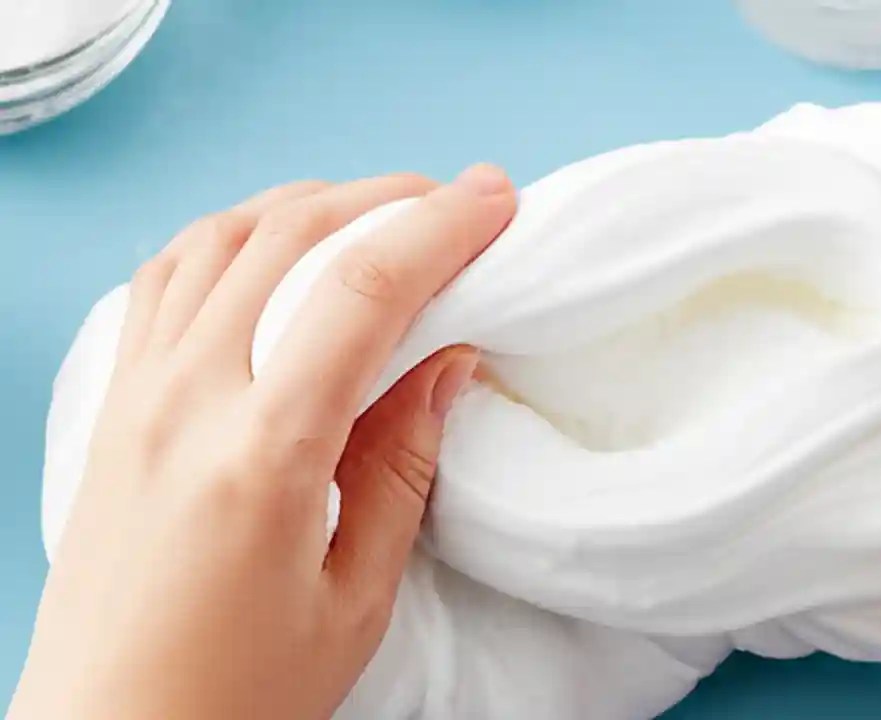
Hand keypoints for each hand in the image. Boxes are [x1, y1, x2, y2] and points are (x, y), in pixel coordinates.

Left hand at [9, 166, 516, 718]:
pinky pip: (166, 276)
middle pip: (293, 237)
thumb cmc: (237, 693)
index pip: (361, 294)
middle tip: (459, 198)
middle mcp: (185, 402)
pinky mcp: (114, 406)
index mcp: (261, 455)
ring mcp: (138, 395)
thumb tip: (450, 365)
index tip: (497, 201)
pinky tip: (276, 245)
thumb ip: (401, 468)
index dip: (440, 231)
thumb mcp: (353, 599)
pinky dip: (234, 234)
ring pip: (223, 237)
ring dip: (313, 204)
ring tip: (380, 212)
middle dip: (391, 200)